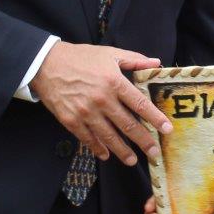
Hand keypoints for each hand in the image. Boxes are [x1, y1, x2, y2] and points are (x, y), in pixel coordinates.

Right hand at [31, 42, 166, 166]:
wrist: (46, 63)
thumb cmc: (81, 57)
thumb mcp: (110, 53)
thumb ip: (135, 60)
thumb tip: (157, 63)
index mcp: (114, 82)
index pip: (140, 104)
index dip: (155, 118)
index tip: (167, 129)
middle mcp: (102, 99)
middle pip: (128, 125)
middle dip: (143, 141)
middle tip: (154, 153)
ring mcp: (85, 112)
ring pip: (109, 136)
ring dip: (122, 150)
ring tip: (132, 160)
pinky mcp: (70, 120)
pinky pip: (87, 138)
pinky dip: (97, 148)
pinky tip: (106, 155)